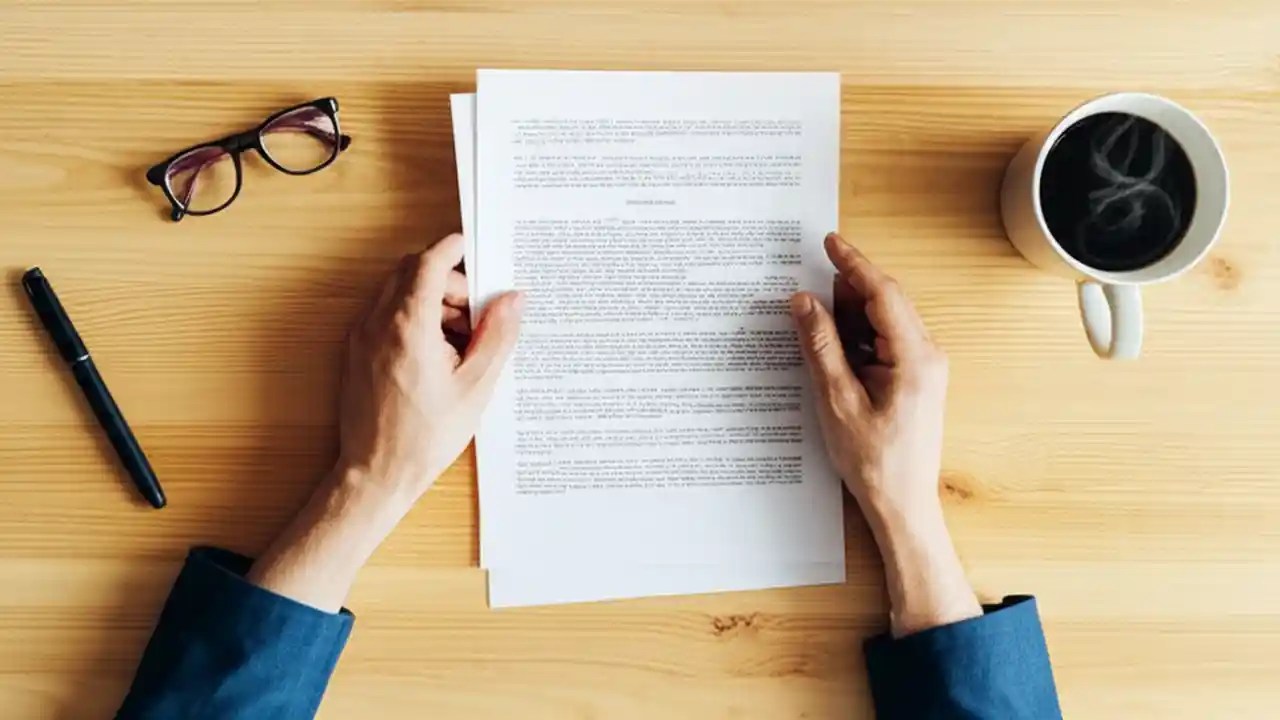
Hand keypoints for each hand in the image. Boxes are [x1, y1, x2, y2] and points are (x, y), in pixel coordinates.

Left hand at [247, 234, 521, 611]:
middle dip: (448, 281)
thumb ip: (497, 336)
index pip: (430, 262)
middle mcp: (378, 323)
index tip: (475, 248)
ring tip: (460, 341)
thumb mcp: (476, 386)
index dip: (454, 249)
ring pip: (398, 292)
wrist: (377, 475)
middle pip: (413, 272)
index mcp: (409, 325)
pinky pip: (386, 316)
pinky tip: (437, 355)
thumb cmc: (425, 437)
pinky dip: (413, 319)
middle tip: (477, 313)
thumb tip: (514, 298)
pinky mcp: (357, 353)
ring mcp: (362, 337)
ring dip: (431, 300)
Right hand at [790, 232, 979, 636]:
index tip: (829, 242)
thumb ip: (821, 346)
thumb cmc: (875, 462)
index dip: (853, 264)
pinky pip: (882, 341)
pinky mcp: (912, 377)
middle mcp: (926, 355)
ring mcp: (922, 366)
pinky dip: (855, 336)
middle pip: (883, 303)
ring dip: (848, 314)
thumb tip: (802, 302)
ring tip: (811, 317)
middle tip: (807, 280)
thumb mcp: (838, 401)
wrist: (903, 504)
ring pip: (881, 321)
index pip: (883, 294)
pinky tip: (828, 343)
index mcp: (915, 357)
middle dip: (846, 288)